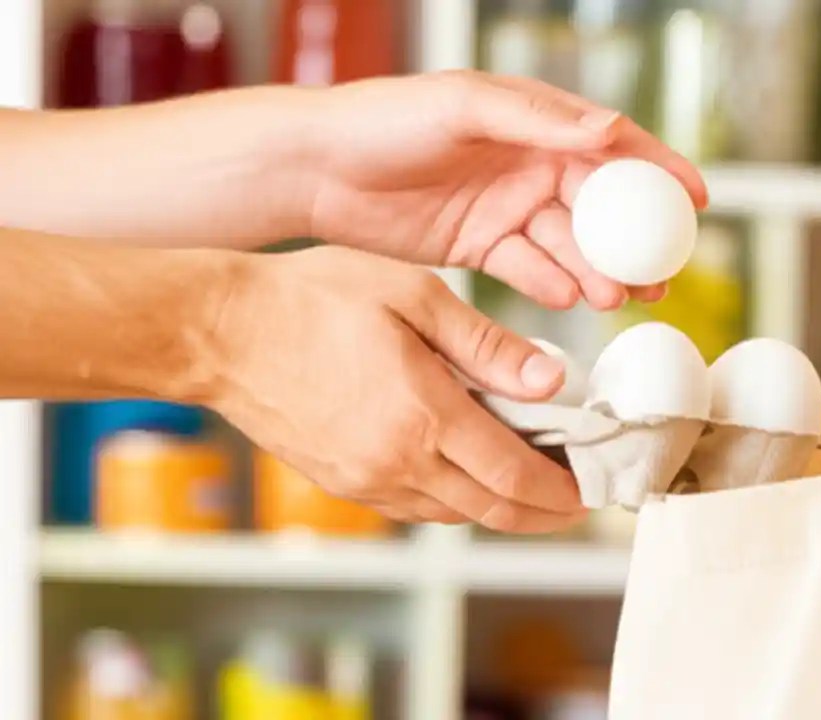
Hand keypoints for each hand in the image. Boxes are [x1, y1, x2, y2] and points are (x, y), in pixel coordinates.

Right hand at [205, 245, 585, 532]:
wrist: (220, 332)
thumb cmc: (313, 299)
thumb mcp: (413, 297)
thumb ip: (488, 345)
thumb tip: (551, 380)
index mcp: (424, 417)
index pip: (516, 476)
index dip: (562, 492)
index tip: (591, 489)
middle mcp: (397, 463)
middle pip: (494, 511)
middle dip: (545, 513)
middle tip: (577, 503)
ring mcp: (366, 481)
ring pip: (457, 515)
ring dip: (502, 509)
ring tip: (533, 485)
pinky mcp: (342, 484)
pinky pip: (417, 507)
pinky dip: (457, 500)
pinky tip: (470, 474)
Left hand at [304, 70, 708, 310]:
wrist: (316, 168)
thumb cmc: (383, 120)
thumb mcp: (463, 107)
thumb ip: (538, 119)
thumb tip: (611, 128)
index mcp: (533, 121)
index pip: (612, 145)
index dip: (660, 170)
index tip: (696, 201)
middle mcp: (527, 163)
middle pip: (600, 206)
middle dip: (634, 241)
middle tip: (660, 275)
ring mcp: (505, 207)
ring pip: (569, 244)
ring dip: (596, 270)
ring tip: (616, 297)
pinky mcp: (480, 245)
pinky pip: (528, 268)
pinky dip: (549, 282)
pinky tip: (566, 297)